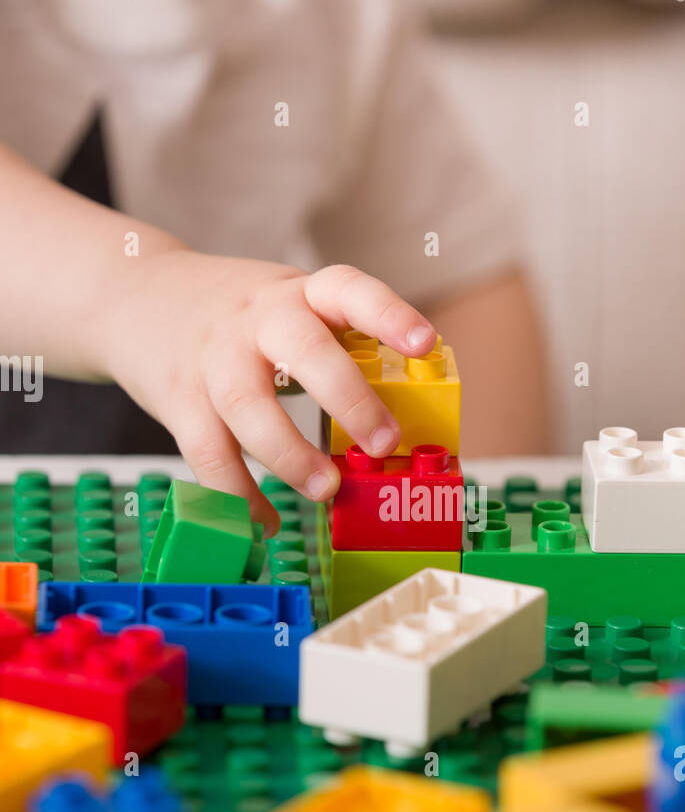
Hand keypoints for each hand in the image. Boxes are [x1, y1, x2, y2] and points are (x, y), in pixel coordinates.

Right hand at [101, 249, 436, 534]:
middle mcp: (256, 320)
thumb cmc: (235, 316)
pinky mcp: (179, 400)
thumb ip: (334, 348)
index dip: (387, 315)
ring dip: (289, 454)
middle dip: (348, 397)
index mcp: (297, 294)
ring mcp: (214, 360)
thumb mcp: (287, 306)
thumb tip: (399, 420)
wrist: (134, 296)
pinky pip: (208, 453)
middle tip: (383, 442)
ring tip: (325, 488)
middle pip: (303, 350)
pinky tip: (265, 522)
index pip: (348, 290)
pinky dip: (238, 496)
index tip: (424, 344)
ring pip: (247, 406)